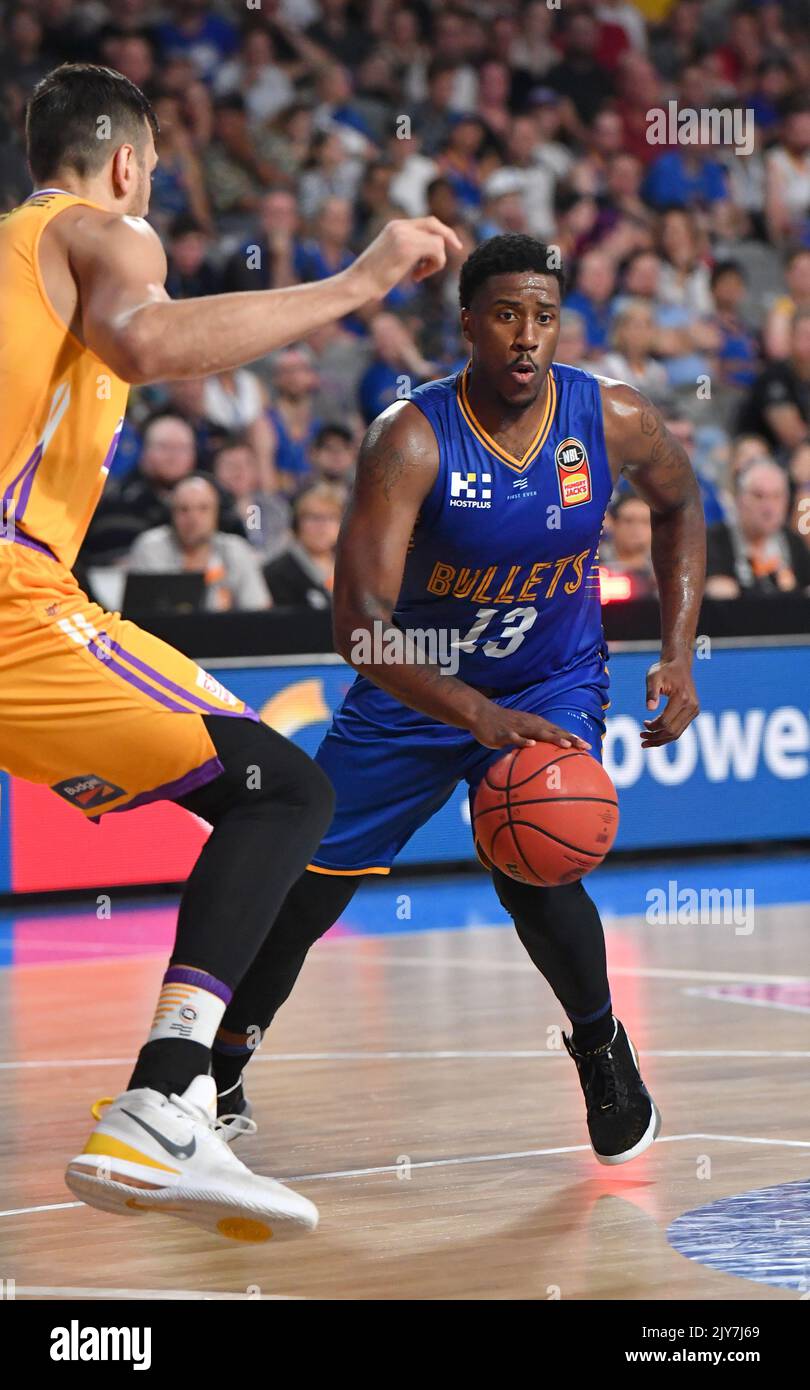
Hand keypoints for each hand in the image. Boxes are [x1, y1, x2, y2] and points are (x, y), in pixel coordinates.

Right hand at [350, 217, 462, 299]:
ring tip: (419, 275)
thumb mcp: (390, 258)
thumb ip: (407, 250)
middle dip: (449, 236)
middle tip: (458, 248)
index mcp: (395, 226)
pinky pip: (436, 250)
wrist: (357, 283)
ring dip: (435, 261)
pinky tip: (417, 277)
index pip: (425, 222)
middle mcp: (400, 226)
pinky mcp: (408, 247)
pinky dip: (434, 265)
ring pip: (437, 241)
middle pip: (434, 224)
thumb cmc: (370, 278)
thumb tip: (425, 256)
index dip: (440, 232)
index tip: (451, 244)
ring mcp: (404, 235)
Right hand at [470, 702, 590, 751]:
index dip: (573, 738)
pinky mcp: (504, 733)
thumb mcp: (520, 734)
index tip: (588, 747)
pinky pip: (514, 737)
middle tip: (584, 747)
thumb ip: (530, 745)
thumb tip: (540, 762)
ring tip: (566, 745)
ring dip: (553, 738)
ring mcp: (518, 728)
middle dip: (570, 738)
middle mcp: (531, 724)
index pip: (558, 732)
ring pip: (539, 732)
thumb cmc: (503, 726)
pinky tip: (531, 745)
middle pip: (554, 731)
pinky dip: (523, 740)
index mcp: (536, 725)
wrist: (481, 714)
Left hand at [642, 656, 698, 747]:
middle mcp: (691, 706)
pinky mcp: (694, 712)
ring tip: (646, 741)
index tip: (643, 723)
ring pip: (677, 733)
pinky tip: (656, 735)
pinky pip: (680, 729)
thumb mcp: (653, 677)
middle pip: (672, 731)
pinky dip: (668, 735)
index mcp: (682, 698)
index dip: (652, 727)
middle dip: (656, 738)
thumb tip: (649, 708)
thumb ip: (651, 692)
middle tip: (641, 738)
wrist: (679, 664)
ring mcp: (694, 710)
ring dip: (661, 740)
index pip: (665, 721)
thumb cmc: (664, 670)